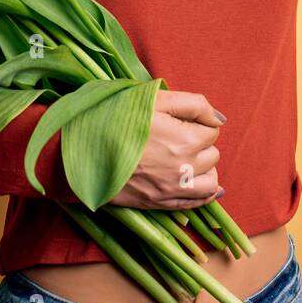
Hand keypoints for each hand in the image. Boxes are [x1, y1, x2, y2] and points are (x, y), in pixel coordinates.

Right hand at [108, 90, 225, 208]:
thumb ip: (194, 104)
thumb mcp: (155, 99)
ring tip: (187, 158)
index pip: (212, 131)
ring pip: (210, 181)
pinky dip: (204, 194)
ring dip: (204, 169)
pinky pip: (195, 203)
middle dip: (201, 144)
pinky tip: (202, 185)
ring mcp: (172, 189)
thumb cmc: (116, 118)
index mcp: (185, 140)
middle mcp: (184, 168)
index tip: (179, 120)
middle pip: (213, 155)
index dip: (198, 123)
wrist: (82, 150)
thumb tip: (220, 119)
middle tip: (177, 136)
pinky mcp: (159, 203)